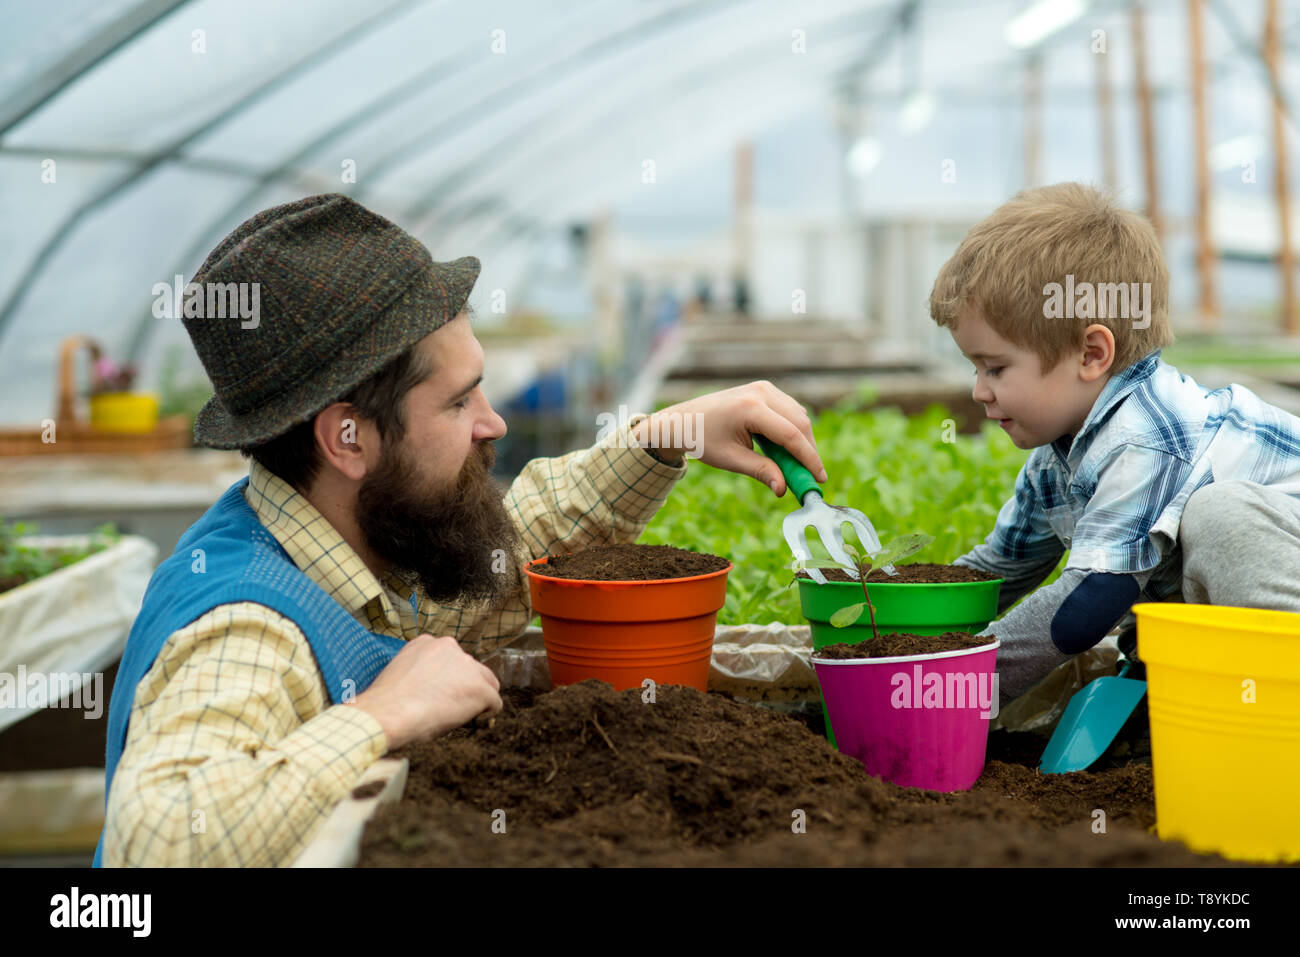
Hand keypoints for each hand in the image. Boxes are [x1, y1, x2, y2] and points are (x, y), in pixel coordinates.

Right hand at [347, 634, 501, 749]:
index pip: (451, 659)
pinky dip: (484, 715)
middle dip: (464, 688)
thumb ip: (422, 670)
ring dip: (475, 700)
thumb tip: (433, 686)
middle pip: (471, 669)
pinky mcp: (480, 688)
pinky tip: (466, 722)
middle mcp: (450, 647)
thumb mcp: (401, 672)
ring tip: (454, 716)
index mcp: (428, 642)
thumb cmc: (387, 703)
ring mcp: (468, 667)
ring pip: (486, 684)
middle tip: (446, 709)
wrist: (387, 714)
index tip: (438, 695)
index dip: (448, 680)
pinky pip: (494, 704)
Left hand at [632, 380, 826, 496]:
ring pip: (798, 415)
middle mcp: (760, 392)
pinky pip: (790, 410)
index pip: (791, 435)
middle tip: (809, 477)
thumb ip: (760, 471)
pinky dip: (794, 430)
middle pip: (800, 423)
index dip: (809, 458)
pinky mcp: (764, 390)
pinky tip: (785, 449)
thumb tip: (784, 489)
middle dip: (808, 451)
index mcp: (750, 408)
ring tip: (795, 466)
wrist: (683, 421)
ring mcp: (763, 388)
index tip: (819, 479)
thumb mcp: (730, 459)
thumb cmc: (703, 440)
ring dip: (802, 440)